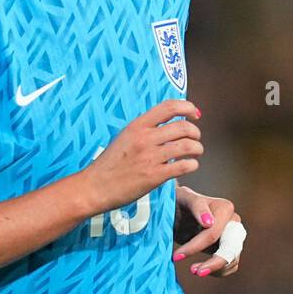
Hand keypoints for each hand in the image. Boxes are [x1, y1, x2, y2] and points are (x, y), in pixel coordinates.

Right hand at [80, 99, 202, 212]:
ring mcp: (150, 157)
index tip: (194, 113)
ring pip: (188, 146)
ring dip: (197, 148)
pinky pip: (184, 165)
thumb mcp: (125, 137)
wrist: (95, 186)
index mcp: (137, 126)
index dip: (187, 107)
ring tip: (195, 153)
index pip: (169, 107)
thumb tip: (168, 126)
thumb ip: (145, 130)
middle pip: (183, 126)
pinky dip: (192, 164)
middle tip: (196, 138)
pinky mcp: (155, 176)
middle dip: (195, 132)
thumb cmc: (109, 164)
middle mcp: (145, 138)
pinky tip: (190, 166)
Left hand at [173, 186, 241, 276]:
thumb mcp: (184, 198)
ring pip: (232, 260)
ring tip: (194, 270)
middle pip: (229, 249)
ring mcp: (233, 237)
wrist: (178, 209)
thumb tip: (209, 223)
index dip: (195, 247)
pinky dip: (217, 271)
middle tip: (194, 271)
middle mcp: (233, 223)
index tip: (176, 256)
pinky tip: (201, 269)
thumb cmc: (180, 200)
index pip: (213, 234)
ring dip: (214, 269)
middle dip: (213, 263)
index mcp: (225, 209)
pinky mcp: (229, 249)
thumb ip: (198, 207)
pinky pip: (230, 266)